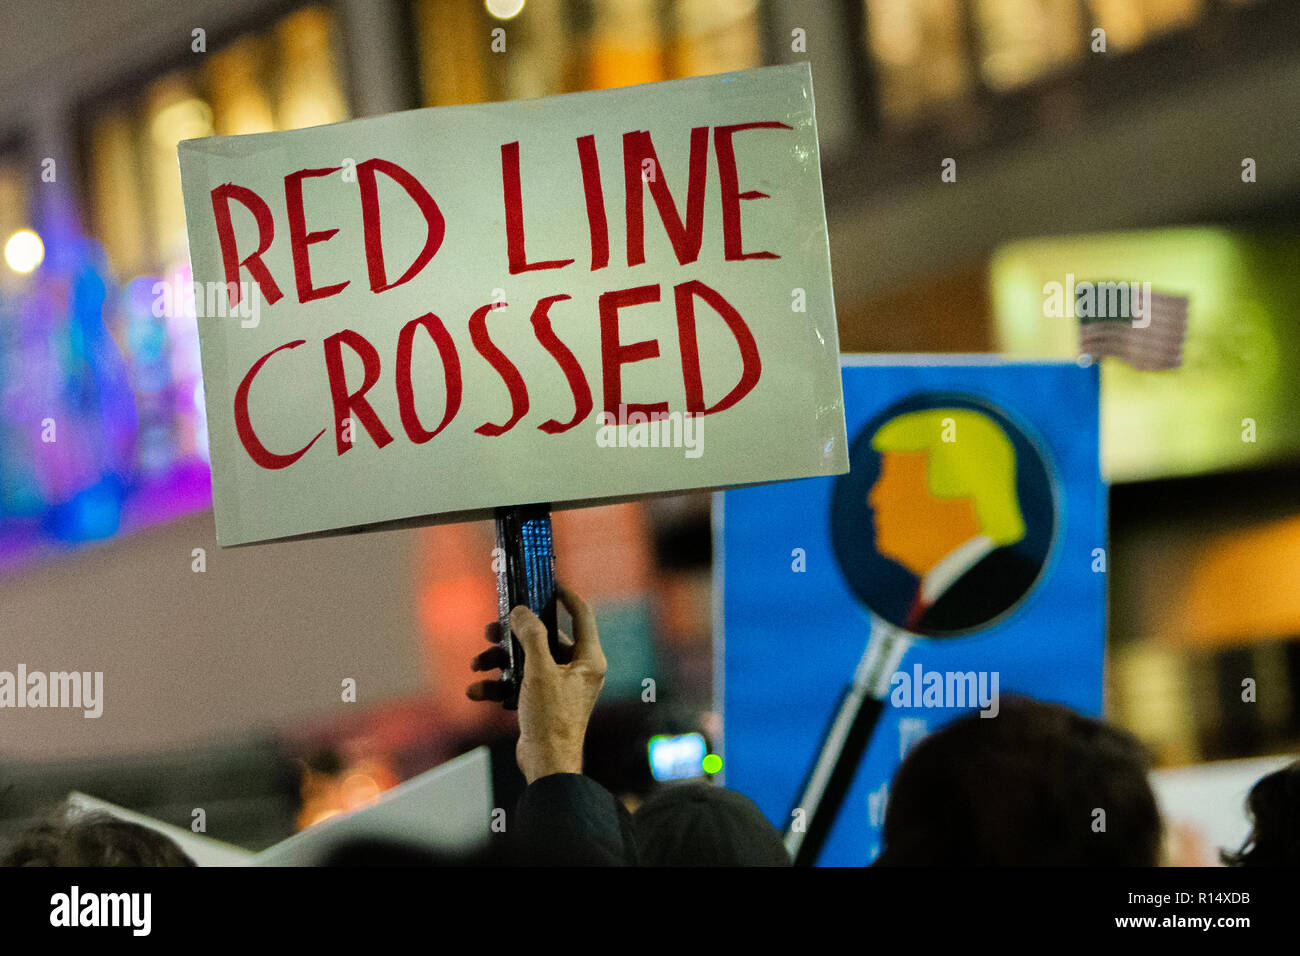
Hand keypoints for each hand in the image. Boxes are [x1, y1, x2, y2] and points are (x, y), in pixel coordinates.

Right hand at [467, 583, 606, 783]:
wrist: (546, 763)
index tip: (548, 584)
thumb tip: (522, 611)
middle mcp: (576, 670)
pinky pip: (519, 684)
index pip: (581, 616)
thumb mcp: (539, 670)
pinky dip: (499, 685)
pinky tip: (477, 690)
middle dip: (513, 635)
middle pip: (544, 639)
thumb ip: (531, 636)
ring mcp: (559, 686)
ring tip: (478, 664)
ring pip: (526, 661)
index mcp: (587, 659)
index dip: (566, 597)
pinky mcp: (542, 702)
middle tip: (490, 630)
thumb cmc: (551, 718)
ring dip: (499, 660)